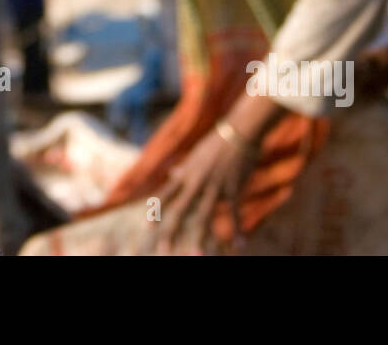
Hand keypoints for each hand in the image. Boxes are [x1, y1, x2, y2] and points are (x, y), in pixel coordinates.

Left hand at [156, 124, 258, 254]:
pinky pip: (233, 214)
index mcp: (186, 173)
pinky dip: (236, 230)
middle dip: (170, 232)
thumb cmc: (217, 142)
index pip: (166, 195)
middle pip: (179, 211)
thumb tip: (173, 175)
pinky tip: (239, 246)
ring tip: (196, 256)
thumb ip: (185, 169)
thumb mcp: (196, 155)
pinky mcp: (233, 189)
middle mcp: (196, 182)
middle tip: (163, 251)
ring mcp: (214, 186)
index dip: (156, 211)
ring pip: (204, 217)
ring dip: (201, 239)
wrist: (239, 131)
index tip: (148, 228)